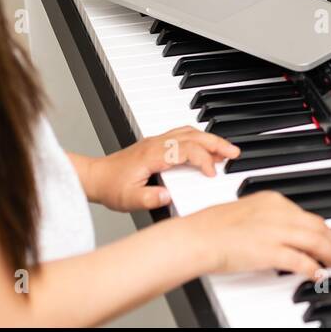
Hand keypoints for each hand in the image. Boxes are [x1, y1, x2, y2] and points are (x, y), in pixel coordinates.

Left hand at [88, 127, 239, 211]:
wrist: (96, 177)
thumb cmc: (111, 187)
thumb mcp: (127, 199)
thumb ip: (148, 198)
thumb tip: (168, 196)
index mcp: (153, 154)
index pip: (186, 150)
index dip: (202, 160)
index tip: (212, 174)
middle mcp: (157, 143)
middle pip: (193, 135)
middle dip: (216, 143)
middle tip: (234, 152)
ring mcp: (158, 141)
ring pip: (190, 132)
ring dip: (210, 139)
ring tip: (226, 150)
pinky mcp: (158, 144)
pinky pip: (184, 134)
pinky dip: (200, 139)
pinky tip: (206, 148)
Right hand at [188, 191, 330, 278]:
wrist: (199, 237)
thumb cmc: (212, 227)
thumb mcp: (246, 210)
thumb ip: (264, 217)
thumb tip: (277, 230)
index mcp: (272, 200)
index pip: (305, 213)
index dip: (318, 227)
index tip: (322, 235)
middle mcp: (279, 213)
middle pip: (317, 226)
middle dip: (330, 240)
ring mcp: (277, 233)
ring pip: (316, 242)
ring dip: (328, 254)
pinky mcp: (272, 252)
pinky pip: (303, 261)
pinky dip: (315, 269)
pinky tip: (318, 274)